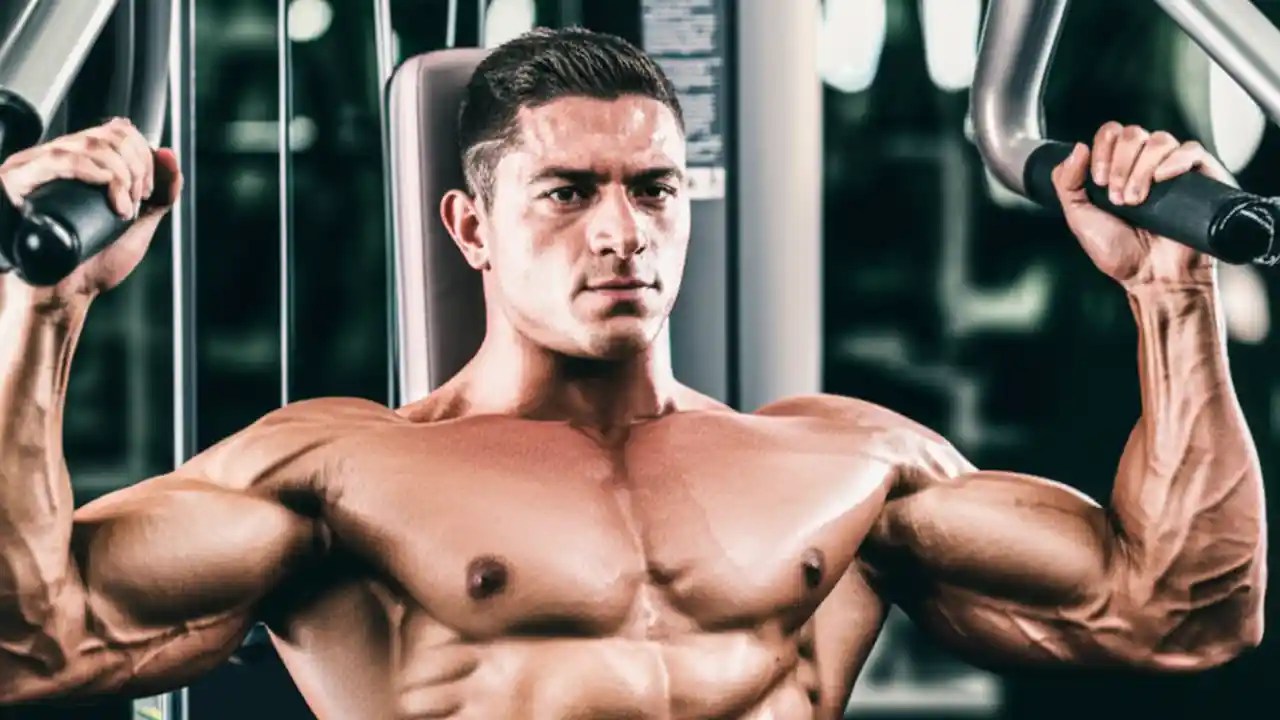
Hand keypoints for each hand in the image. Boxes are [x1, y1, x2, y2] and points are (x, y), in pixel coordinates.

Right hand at [0, 118, 181, 302]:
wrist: (62, 295)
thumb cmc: (93, 264)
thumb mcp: (138, 224)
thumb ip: (160, 194)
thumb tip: (170, 154)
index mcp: (83, 164)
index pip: (118, 130)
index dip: (143, 153)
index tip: (148, 191)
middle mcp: (58, 159)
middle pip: (108, 134)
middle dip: (137, 166)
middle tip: (137, 201)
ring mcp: (36, 166)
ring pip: (89, 144)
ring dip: (121, 174)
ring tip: (122, 209)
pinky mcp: (18, 178)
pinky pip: (62, 159)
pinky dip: (95, 171)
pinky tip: (109, 192)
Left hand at [1050, 122, 1232, 288]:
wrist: (1152, 277)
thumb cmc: (1118, 252)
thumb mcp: (1080, 217)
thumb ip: (1066, 183)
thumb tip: (1077, 147)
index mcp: (1118, 167)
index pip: (1111, 134)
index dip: (1103, 151)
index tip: (1100, 183)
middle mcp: (1146, 163)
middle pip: (1134, 133)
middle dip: (1121, 164)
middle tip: (1119, 199)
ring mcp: (1174, 168)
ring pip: (1160, 140)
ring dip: (1142, 169)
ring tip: (1138, 201)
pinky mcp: (1202, 176)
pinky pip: (1192, 150)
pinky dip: (1175, 160)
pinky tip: (1162, 178)